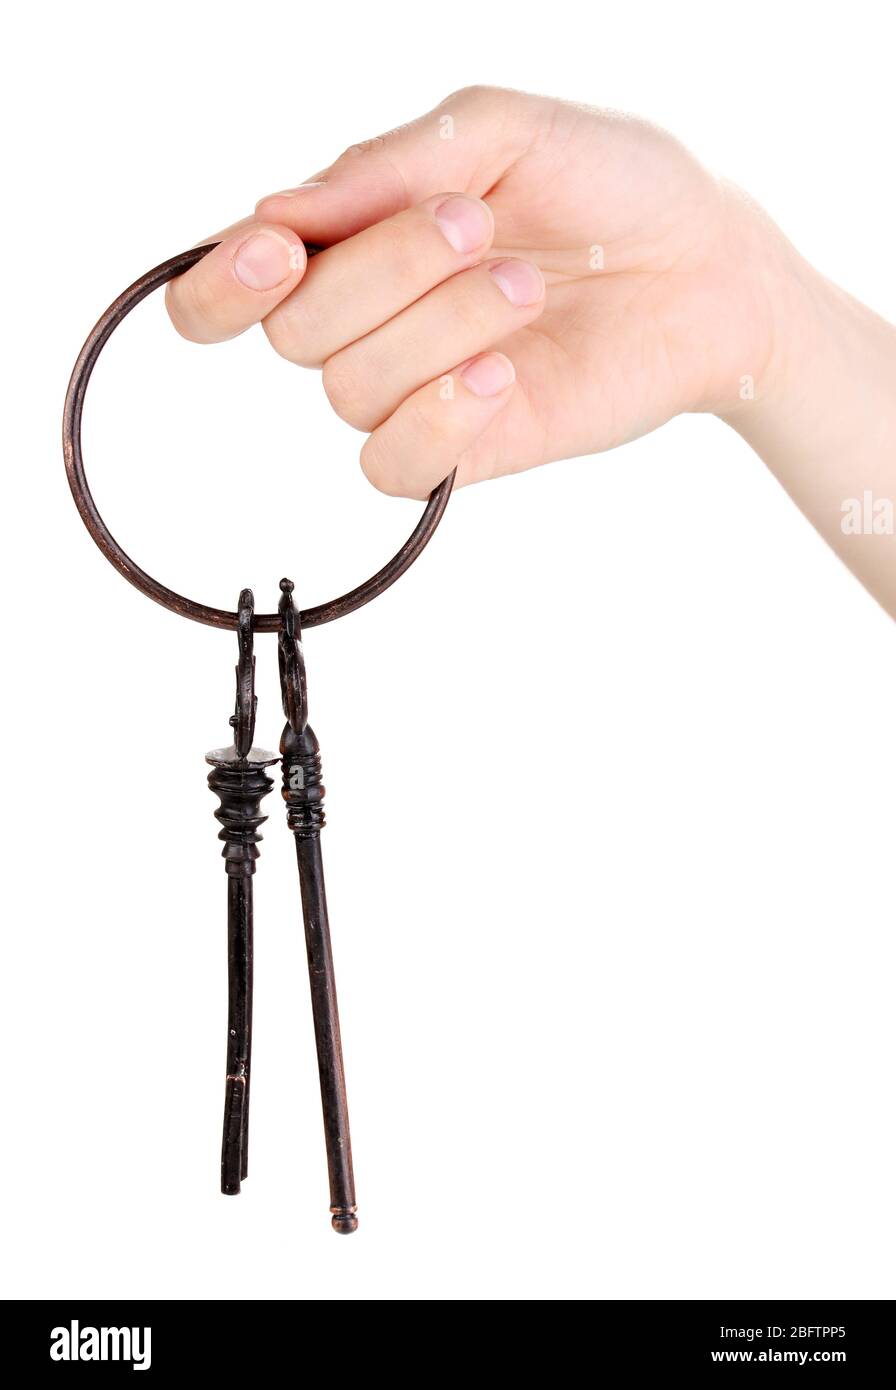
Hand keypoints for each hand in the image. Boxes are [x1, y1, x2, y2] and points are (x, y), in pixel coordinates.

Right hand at [166, 86, 791, 497]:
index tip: (280, 249)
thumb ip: (385, 165)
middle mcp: (363, 322)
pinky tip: (501, 374)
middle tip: (478, 225)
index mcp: (349, 240)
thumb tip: (278, 213)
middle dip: (385, 270)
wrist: (704, 265)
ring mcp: (409, 391)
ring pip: (349, 388)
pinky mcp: (460, 449)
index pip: (220, 291)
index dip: (223, 282)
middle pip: (294, 332)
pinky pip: (393, 463)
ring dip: (440, 324)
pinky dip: (438, 417)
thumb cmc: (607, 183)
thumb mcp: (500, 133)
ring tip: (527, 285)